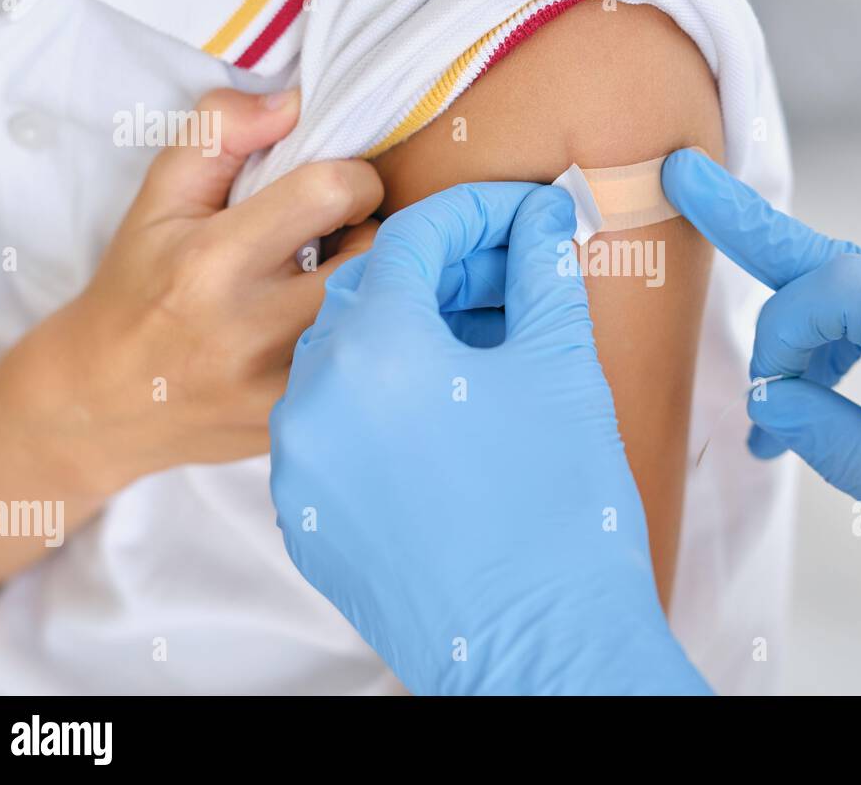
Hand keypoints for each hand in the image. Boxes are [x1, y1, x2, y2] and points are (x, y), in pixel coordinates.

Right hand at [20, 88, 382, 488]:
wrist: (103, 404)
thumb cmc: (139, 289)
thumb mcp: (160, 199)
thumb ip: (221, 132)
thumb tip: (293, 100)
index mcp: (215, 259)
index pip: (335, 190)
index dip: (355, 179)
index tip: (340, 192)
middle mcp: (254, 326)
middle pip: (378, 253)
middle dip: (372, 235)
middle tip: (341, 242)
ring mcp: (282, 385)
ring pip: (386, 312)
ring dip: (376, 289)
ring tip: (337, 287)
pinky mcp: (302, 423)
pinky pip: (372, 366)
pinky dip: (366, 343)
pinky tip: (334, 339)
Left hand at [269, 182, 709, 694]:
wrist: (540, 646)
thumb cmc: (560, 511)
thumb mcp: (560, 368)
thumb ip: (542, 271)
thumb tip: (541, 219)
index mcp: (374, 350)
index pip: (415, 237)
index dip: (479, 214)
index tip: (524, 214)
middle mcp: (313, 400)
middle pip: (371, 294)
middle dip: (444, 272)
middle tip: (511, 276)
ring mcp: (301, 465)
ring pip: (346, 361)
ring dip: (410, 334)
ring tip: (484, 344)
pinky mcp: (307, 515)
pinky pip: (334, 426)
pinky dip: (383, 399)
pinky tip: (446, 409)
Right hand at [663, 148, 860, 679]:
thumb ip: (850, 454)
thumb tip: (769, 404)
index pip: (849, 289)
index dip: (782, 326)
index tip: (762, 397)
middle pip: (852, 260)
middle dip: (758, 228)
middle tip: (685, 174)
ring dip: (817, 333)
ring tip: (782, 406)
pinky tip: (838, 381)